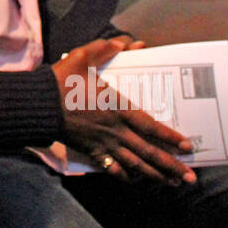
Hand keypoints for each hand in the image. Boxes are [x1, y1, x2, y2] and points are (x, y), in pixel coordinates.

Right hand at [53, 37, 195, 184]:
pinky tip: (137, 180)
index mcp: (117, 108)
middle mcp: (114, 130)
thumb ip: (106, 49)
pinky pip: (112, 169)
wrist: (38, 104)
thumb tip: (130, 43)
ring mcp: (103, 144)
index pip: (150, 126)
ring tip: (172, 184)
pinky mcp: (91, 152)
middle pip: (148, 152)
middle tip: (189, 178)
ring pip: (134, 165)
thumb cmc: (61, 81)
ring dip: (155, 176)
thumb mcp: (82, 57)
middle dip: (171, 166)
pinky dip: (126, 176)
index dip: (170, 137)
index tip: (187, 146)